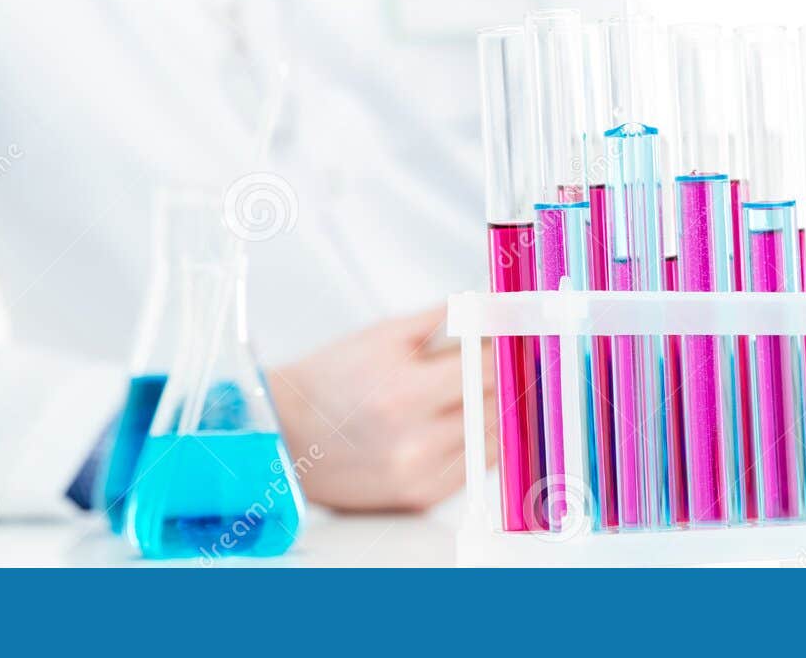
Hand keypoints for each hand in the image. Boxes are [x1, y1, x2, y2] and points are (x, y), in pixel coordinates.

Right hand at [267, 305, 495, 512]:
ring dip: (497, 415)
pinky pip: (473, 470)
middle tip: (510, 361)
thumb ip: (444, 318)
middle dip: (507, 381)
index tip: (520, 339)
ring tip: (484, 392)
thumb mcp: (383, 334)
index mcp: (404, 393)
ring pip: (493, 442)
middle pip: (496, 408)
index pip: (488, 370)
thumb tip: (491, 306)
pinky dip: (478, 444)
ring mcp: (417, 477)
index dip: (511, 351)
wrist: (284, 433)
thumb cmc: (328, 381)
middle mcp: (413, 442)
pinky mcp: (418, 499)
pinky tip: (464, 423)